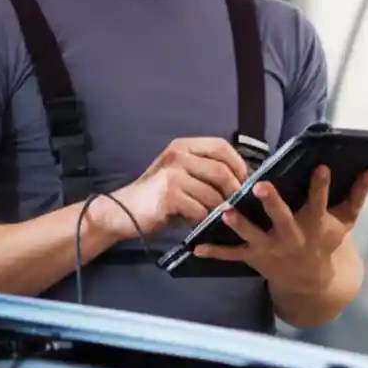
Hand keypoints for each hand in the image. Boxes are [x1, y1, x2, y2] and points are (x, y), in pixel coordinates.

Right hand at [95, 138, 249, 238]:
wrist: (124, 210)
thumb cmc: (158, 195)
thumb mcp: (181, 174)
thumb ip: (205, 171)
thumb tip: (242, 180)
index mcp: (182, 146)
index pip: (221, 146)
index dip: (238, 164)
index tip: (243, 182)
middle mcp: (177, 155)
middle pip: (221, 170)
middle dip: (233, 191)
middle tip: (233, 204)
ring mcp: (172, 174)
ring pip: (213, 194)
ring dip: (217, 209)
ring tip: (214, 216)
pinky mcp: (169, 195)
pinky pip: (200, 209)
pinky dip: (202, 219)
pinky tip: (196, 221)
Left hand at [195, 165, 367, 293]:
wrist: (311, 280)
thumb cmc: (325, 241)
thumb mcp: (345, 222)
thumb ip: (357, 195)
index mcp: (313, 224)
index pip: (319, 201)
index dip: (320, 185)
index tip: (319, 166)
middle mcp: (292, 237)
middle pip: (282, 218)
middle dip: (272, 203)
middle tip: (261, 186)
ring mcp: (271, 248)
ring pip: (252, 236)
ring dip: (238, 225)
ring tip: (224, 212)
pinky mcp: (253, 258)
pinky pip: (231, 255)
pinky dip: (214, 252)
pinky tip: (195, 247)